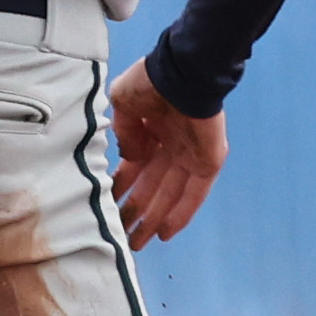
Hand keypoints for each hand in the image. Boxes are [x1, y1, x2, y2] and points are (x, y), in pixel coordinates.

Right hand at [106, 59, 227, 248]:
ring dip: (153, 219)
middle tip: (121, 236)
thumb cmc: (150, 82)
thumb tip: (129, 159)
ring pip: (170, 195)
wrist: (184, 72)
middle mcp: (170, 147)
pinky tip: (165, 232)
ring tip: (137, 243)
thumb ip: (126, 135)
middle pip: (152, 188)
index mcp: (149, 131)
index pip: (134, 168)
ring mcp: (190, 156)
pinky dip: (181, 213)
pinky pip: (194, 193)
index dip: (120, 189)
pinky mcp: (208, 162)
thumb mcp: (123, 104)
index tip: (106, 208)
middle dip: (135, 212)